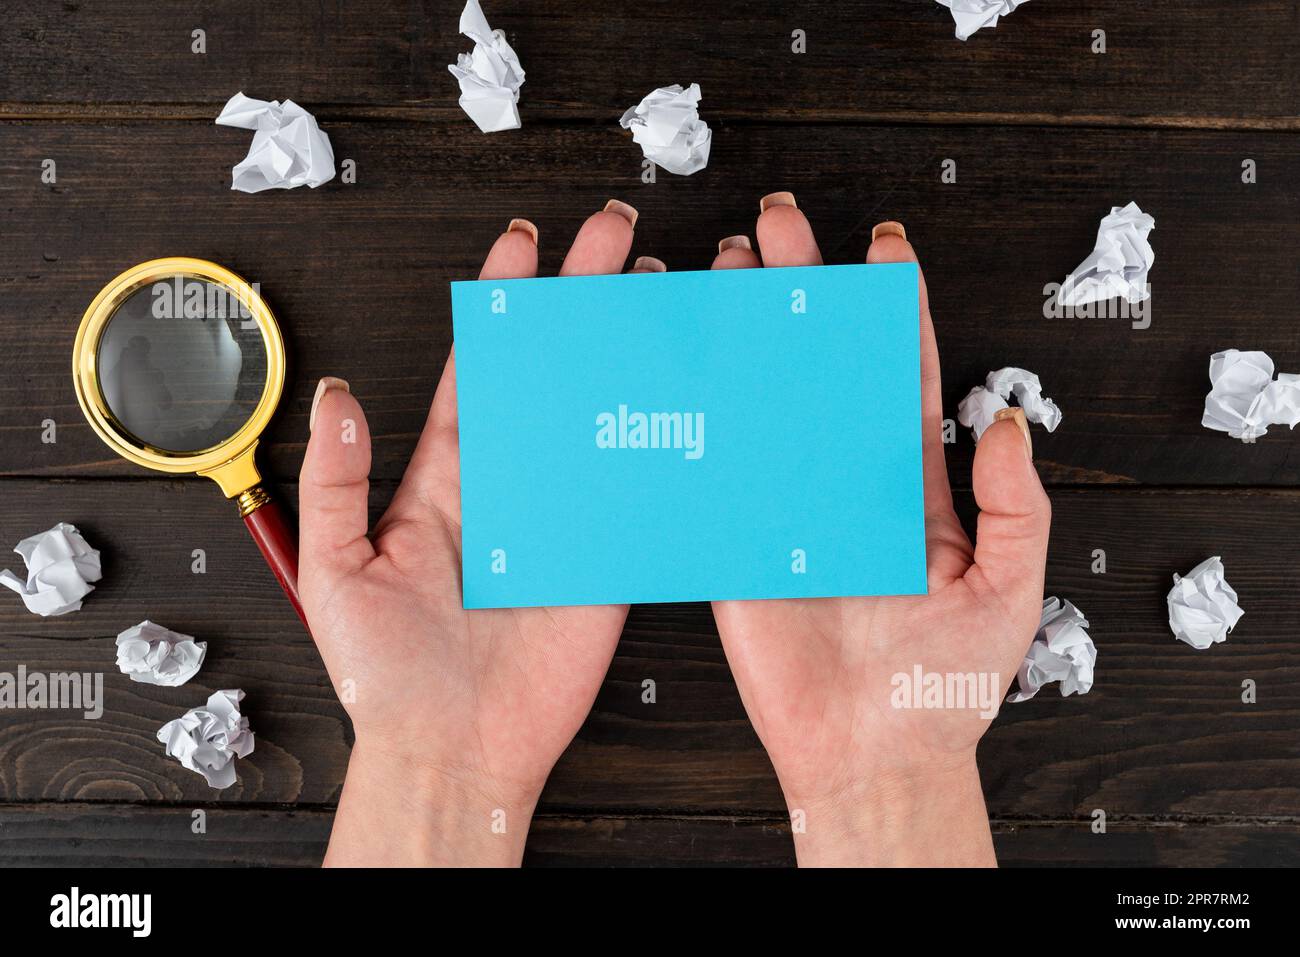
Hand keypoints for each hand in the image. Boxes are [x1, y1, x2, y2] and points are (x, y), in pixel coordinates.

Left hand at [298, 201, 654, 865]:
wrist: (450, 749)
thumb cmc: (387, 673)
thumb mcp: (334, 569)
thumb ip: (339, 478)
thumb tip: (339, 397)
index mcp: (445, 477)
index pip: (479, 368)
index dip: (502, 304)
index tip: (522, 248)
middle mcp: (509, 484)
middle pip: (551, 372)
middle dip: (581, 298)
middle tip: (612, 236)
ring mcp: (562, 516)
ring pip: (600, 414)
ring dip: (629, 353)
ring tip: (658, 293)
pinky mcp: (603, 557)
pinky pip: (634, 489)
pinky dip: (661, 441)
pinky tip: (685, 392)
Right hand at [710, 195, 1051, 865]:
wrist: (874, 756)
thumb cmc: (945, 685)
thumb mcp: (1012, 589)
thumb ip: (1017, 504)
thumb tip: (1008, 419)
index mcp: (909, 488)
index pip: (902, 377)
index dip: (893, 310)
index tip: (884, 247)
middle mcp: (844, 484)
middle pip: (823, 367)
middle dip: (804, 290)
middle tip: (784, 225)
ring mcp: (787, 505)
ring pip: (766, 400)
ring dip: (748, 331)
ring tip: (731, 265)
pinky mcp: (740, 538)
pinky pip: (722, 466)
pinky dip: (704, 411)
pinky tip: (688, 354)